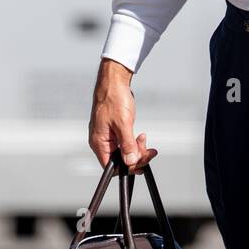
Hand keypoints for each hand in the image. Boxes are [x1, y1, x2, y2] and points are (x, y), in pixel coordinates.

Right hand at [89, 58, 157, 173]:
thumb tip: (131, 162)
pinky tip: (141, 136)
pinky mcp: (115, 130)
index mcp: (99, 143)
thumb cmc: (114, 98)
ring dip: (137, 149)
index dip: (127, 167)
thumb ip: (127, 145)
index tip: (141, 161)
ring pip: (124, 151)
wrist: (114, 81)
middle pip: (120, 160)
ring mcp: (108, 136)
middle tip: (149, 151)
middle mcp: (102, 142)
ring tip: (144, 139)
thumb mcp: (123, 123)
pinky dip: (134, 142)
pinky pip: (125, 142)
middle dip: (136, 157)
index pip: (112, 166)